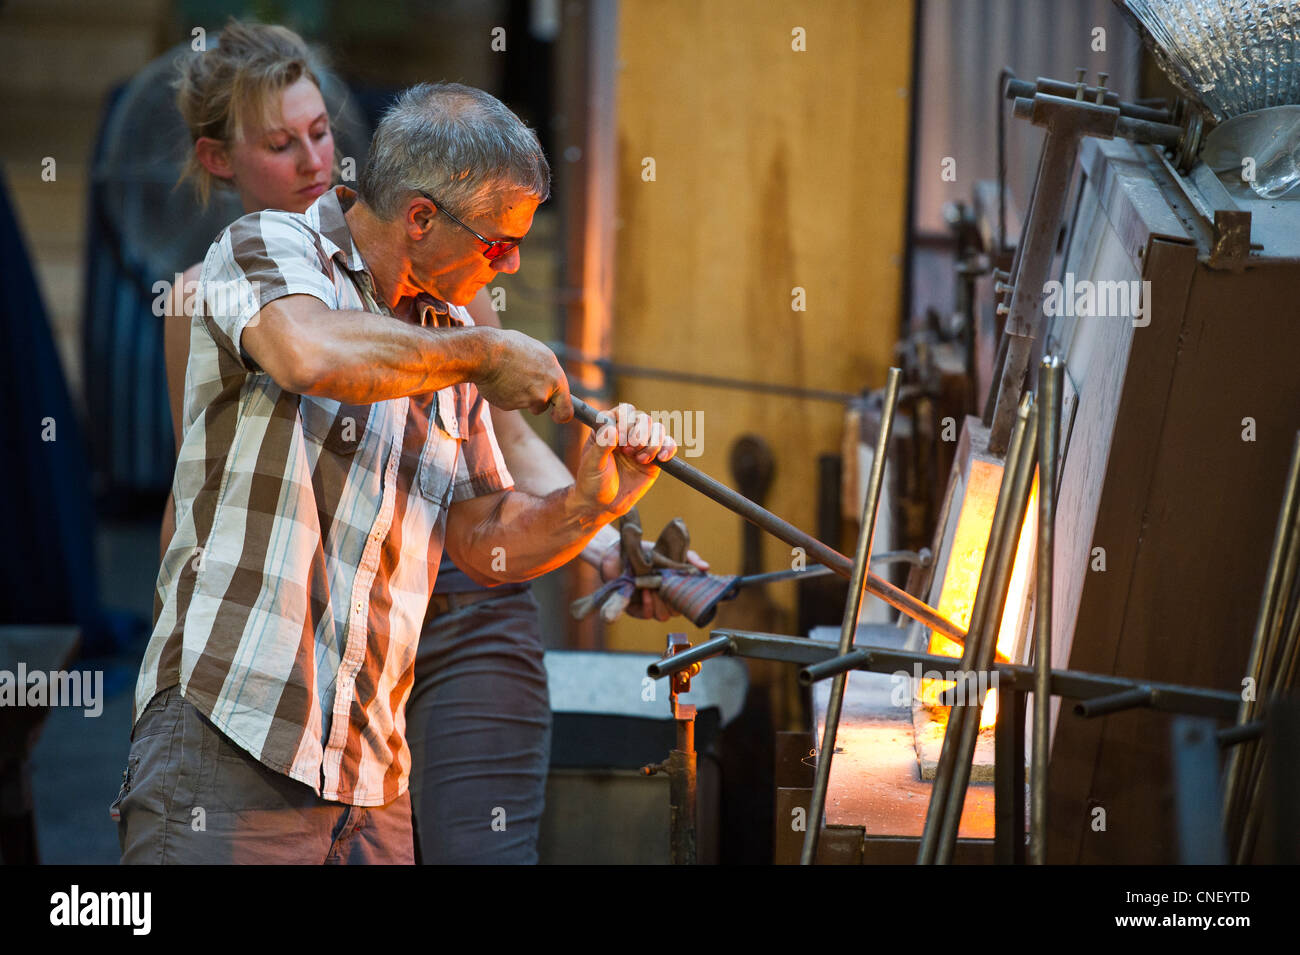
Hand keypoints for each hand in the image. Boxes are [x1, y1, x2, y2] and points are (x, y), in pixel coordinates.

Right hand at [474, 328, 572, 421]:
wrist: (486, 352)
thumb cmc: (508, 346)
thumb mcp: (535, 351)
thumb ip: (544, 369)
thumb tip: (547, 376)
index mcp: (555, 373)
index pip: (568, 403)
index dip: (563, 412)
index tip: (557, 415)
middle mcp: (547, 388)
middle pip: (545, 406)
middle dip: (539, 407)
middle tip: (531, 404)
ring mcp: (531, 398)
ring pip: (526, 403)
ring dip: (518, 396)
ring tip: (507, 377)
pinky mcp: (514, 405)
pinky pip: (510, 403)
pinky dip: (505, 396)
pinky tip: (498, 381)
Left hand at [573, 403, 675, 521]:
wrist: (604, 505)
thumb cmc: (593, 482)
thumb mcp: (593, 464)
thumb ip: (602, 446)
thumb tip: (612, 429)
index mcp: (609, 428)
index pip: (624, 411)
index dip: (626, 421)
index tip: (621, 438)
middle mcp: (627, 433)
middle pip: (643, 418)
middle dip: (640, 433)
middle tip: (629, 450)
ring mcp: (642, 445)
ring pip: (657, 429)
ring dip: (652, 443)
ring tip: (640, 459)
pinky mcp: (654, 458)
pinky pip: (668, 445)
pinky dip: (668, 448)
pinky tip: (661, 458)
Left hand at [598, 540, 709, 621]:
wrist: (621, 552)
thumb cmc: (648, 552)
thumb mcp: (672, 552)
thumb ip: (690, 559)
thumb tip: (706, 567)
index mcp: (676, 588)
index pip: (689, 602)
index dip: (691, 599)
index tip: (689, 587)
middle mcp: (665, 599)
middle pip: (677, 611)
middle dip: (674, 600)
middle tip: (669, 586)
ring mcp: (652, 605)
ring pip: (664, 615)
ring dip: (661, 602)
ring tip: (655, 587)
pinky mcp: (637, 609)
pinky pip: (649, 614)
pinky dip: (649, 604)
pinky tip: (646, 592)